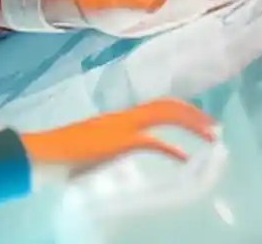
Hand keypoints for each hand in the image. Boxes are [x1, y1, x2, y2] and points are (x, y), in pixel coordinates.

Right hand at [20, 98, 215, 181]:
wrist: (46, 154)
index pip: (157, 106)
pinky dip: (173, 149)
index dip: (182, 110)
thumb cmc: (64, 153)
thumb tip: (116, 153)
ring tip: (211, 134)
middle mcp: (124, 117)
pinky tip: (185, 158)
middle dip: (193, 113)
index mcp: (119, 118)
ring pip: (164, 113)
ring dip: (191, 122)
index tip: (200, 120)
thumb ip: (111, 146)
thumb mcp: (95, 147)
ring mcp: (123, 126)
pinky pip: (154, 141)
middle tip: (215, 126)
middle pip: (166, 105)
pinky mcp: (121, 141)